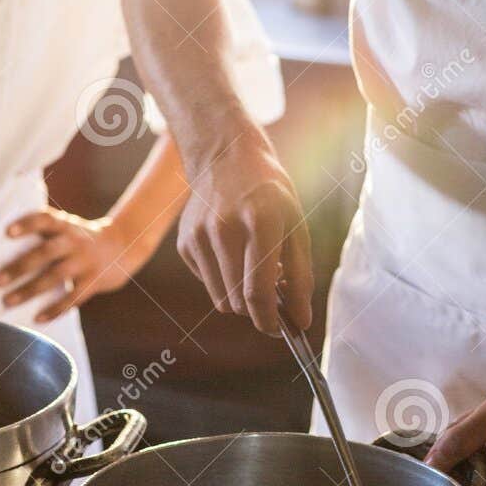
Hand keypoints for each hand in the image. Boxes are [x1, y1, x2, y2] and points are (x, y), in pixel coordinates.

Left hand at [0, 207, 140, 321]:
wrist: (122, 247)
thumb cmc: (80, 238)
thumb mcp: (68, 227)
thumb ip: (44, 232)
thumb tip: (0, 244)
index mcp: (66, 225)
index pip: (45, 219)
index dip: (27, 224)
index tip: (7, 232)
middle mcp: (75, 241)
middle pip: (46, 252)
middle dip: (20, 267)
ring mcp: (86, 262)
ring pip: (56, 277)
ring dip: (30, 290)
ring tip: (7, 301)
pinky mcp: (94, 281)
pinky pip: (73, 298)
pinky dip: (55, 309)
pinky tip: (37, 319)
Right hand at [178, 127, 311, 334]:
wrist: (226, 156)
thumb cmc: (270, 193)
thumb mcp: (296, 225)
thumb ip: (301, 276)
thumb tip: (301, 321)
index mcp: (261, 221)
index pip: (258, 291)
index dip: (269, 320)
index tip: (278, 329)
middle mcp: (224, 228)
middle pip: (238, 301)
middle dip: (257, 310)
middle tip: (272, 298)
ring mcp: (199, 235)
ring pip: (220, 298)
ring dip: (239, 297)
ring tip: (252, 269)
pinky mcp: (184, 242)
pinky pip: (206, 282)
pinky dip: (223, 279)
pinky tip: (231, 251)